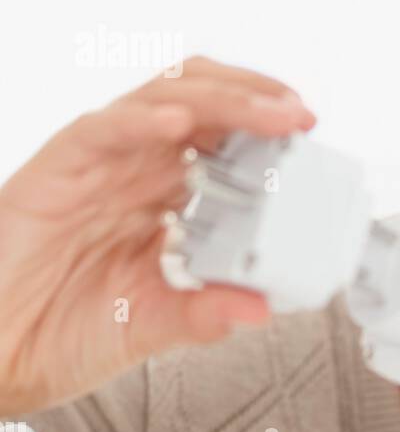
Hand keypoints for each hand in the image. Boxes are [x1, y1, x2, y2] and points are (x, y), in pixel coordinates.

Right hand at [0, 55, 315, 414]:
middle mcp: (133, 169)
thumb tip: (261, 309)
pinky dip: (143, 120)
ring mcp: (97, 164)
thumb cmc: (59, 333)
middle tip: (301, 114)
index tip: (309, 136)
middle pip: (201, 102)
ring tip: (268, 112)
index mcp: (160, 196)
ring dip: (222, 99)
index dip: (266, 128)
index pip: (222, 138)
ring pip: (161, 99)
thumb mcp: (151, 326)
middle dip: (256, 98)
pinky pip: (102, 129)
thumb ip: (204, 314)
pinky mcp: (57, 170)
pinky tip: (180, 124)